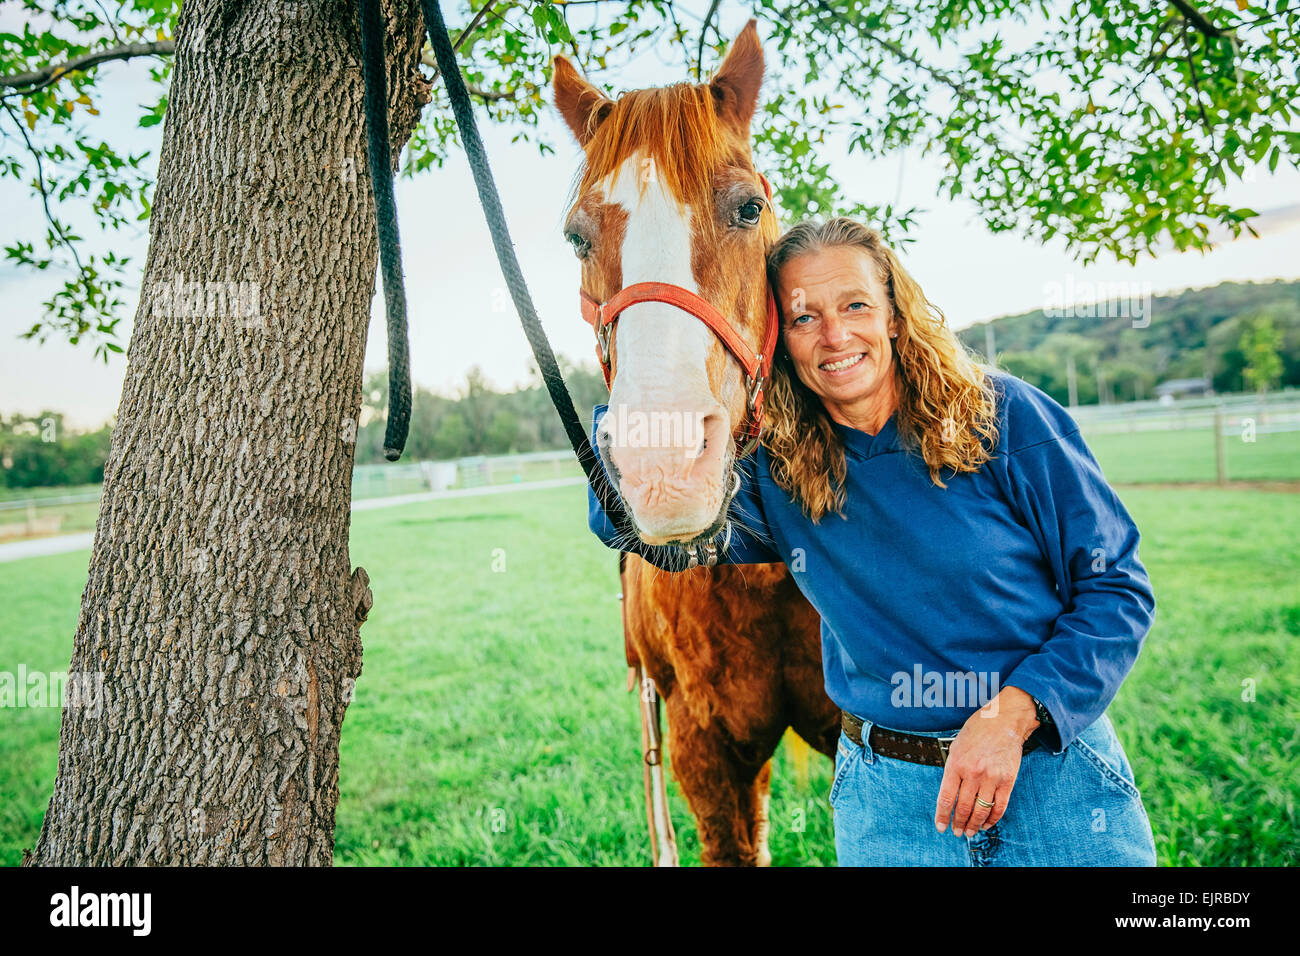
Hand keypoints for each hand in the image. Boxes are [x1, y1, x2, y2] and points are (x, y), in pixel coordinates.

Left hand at [934, 686, 1039, 836]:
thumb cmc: (977, 731)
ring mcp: (991, 778)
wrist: (1003, 721)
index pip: (946, 798)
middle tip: (957, 832)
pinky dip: (993, 818)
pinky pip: (999, 806)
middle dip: (959, 823)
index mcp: (956, 764)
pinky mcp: (1007, 781)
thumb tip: (950, 794)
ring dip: (974, 825)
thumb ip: (952, 769)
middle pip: (963, 808)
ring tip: (970, 832)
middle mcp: (973, 773)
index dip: (943, 816)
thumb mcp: (956, 746)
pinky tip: (987, 823)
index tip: (941, 827)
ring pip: (981, 811)